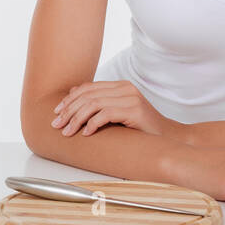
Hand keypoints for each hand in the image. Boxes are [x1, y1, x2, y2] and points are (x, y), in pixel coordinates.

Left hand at [51, 80, 173, 137]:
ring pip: (93, 104)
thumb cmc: (140, 129)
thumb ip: (99, 103)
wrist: (167, 138)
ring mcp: (131, 98)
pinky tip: (86, 134)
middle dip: (69, 111)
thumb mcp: (117, 114)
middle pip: (88, 95)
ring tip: (68, 132)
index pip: (88, 88)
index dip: (69, 100)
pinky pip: (106, 114)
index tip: (56, 113)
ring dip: (77, 119)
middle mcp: (125, 88)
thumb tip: (72, 93)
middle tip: (57, 125)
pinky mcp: (135, 110)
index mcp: (120, 86)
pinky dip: (93, 123)